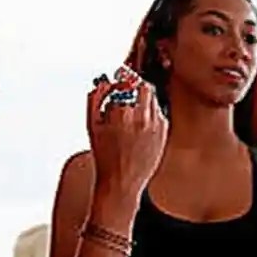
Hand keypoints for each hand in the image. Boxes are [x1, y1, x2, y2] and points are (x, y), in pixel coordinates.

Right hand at [86, 67, 167, 198]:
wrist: (122, 182)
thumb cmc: (105, 157)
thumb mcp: (92, 126)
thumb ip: (96, 99)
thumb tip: (103, 82)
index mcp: (122, 112)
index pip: (128, 81)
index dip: (123, 77)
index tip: (120, 74)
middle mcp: (142, 116)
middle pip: (145, 86)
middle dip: (136, 85)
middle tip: (128, 87)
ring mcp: (156, 124)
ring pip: (154, 98)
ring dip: (143, 98)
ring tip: (131, 109)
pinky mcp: (164, 132)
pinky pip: (159, 113)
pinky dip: (150, 113)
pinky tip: (139, 124)